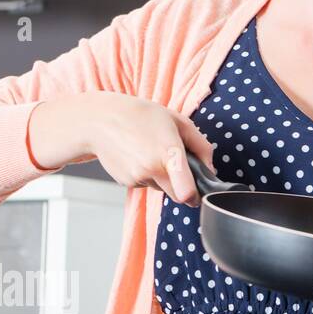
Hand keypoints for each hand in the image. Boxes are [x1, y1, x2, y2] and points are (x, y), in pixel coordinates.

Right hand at [31, 91, 214, 205]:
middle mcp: (152, 168)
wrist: (101, 120)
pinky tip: (139, 156)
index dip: (195, 197)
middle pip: (178, 195)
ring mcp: (137, 177)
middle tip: (179, 166)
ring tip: (152, 152)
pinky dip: (148, 175)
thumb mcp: (180, 122)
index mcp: (169, 152)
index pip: (184, 190)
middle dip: (184, 187)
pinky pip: (146, 184)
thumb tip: (211, 170)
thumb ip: (202, 146)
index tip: (198, 196)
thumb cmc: (142, 116)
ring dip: (163, 177)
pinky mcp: (125, 182)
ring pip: (161, 188)